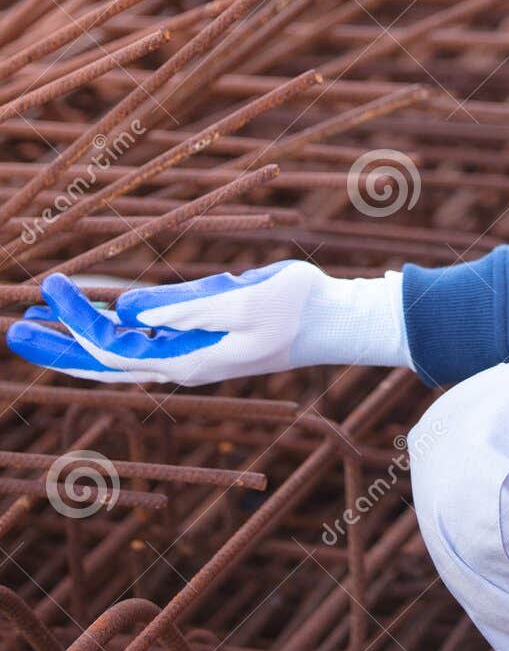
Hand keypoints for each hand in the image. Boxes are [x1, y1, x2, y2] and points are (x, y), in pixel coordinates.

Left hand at [7, 263, 409, 386]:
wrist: (336, 322)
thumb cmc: (297, 308)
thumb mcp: (243, 301)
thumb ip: (185, 307)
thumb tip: (127, 309)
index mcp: (186, 358)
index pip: (113, 345)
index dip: (76, 320)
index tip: (50, 287)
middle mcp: (180, 363)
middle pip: (104, 360)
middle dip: (59, 345)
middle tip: (15, 329)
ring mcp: (190, 354)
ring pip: (119, 351)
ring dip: (79, 336)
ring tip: (41, 317)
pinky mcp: (201, 340)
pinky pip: (143, 338)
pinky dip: (113, 326)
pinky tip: (96, 311)